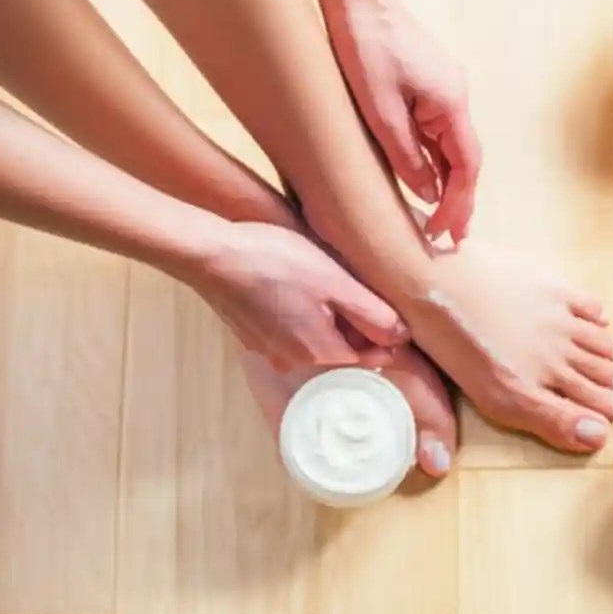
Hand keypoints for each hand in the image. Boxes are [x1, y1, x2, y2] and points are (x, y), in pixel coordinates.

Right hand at [189, 222, 409, 369]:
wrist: (209, 253)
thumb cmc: (276, 262)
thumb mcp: (337, 282)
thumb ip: (373, 313)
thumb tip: (403, 337)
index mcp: (321, 353)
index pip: (372, 358)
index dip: (389, 339)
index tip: (397, 317)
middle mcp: (294, 361)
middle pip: (343, 350)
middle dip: (358, 327)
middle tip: (363, 291)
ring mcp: (269, 350)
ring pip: (316, 340)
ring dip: (330, 319)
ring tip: (331, 284)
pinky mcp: (251, 335)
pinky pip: (291, 331)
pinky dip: (303, 315)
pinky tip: (299, 286)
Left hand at [323, 0, 481, 242]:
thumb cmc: (365, 45)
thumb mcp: (380, 110)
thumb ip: (407, 156)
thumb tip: (428, 193)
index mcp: (451, 105)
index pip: (467, 167)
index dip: (459, 205)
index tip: (447, 234)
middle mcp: (455, 98)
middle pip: (465, 160)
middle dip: (459, 201)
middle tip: (452, 239)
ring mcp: (442, 90)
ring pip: (449, 147)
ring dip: (446, 183)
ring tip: (438, 219)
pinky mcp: (425, 84)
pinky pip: (435, 131)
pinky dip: (433, 159)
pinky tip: (422, 178)